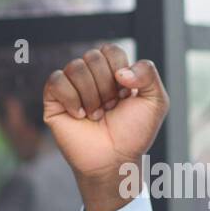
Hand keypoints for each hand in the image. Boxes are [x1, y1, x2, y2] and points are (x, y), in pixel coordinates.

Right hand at [42, 44, 168, 210]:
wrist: (116, 160)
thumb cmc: (134, 133)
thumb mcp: (156, 101)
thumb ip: (148, 73)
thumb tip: (121, 72)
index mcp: (111, 71)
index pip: (111, 50)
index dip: (120, 72)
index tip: (125, 96)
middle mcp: (89, 75)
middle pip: (92, 57)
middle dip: (106, 87)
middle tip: (110, 108)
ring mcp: (71, 87)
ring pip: (75, 67)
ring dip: (91, 95)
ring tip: (96, 115)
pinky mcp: (53, 101)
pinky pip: (56, 81)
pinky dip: (71, 98)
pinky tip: (80, 115)